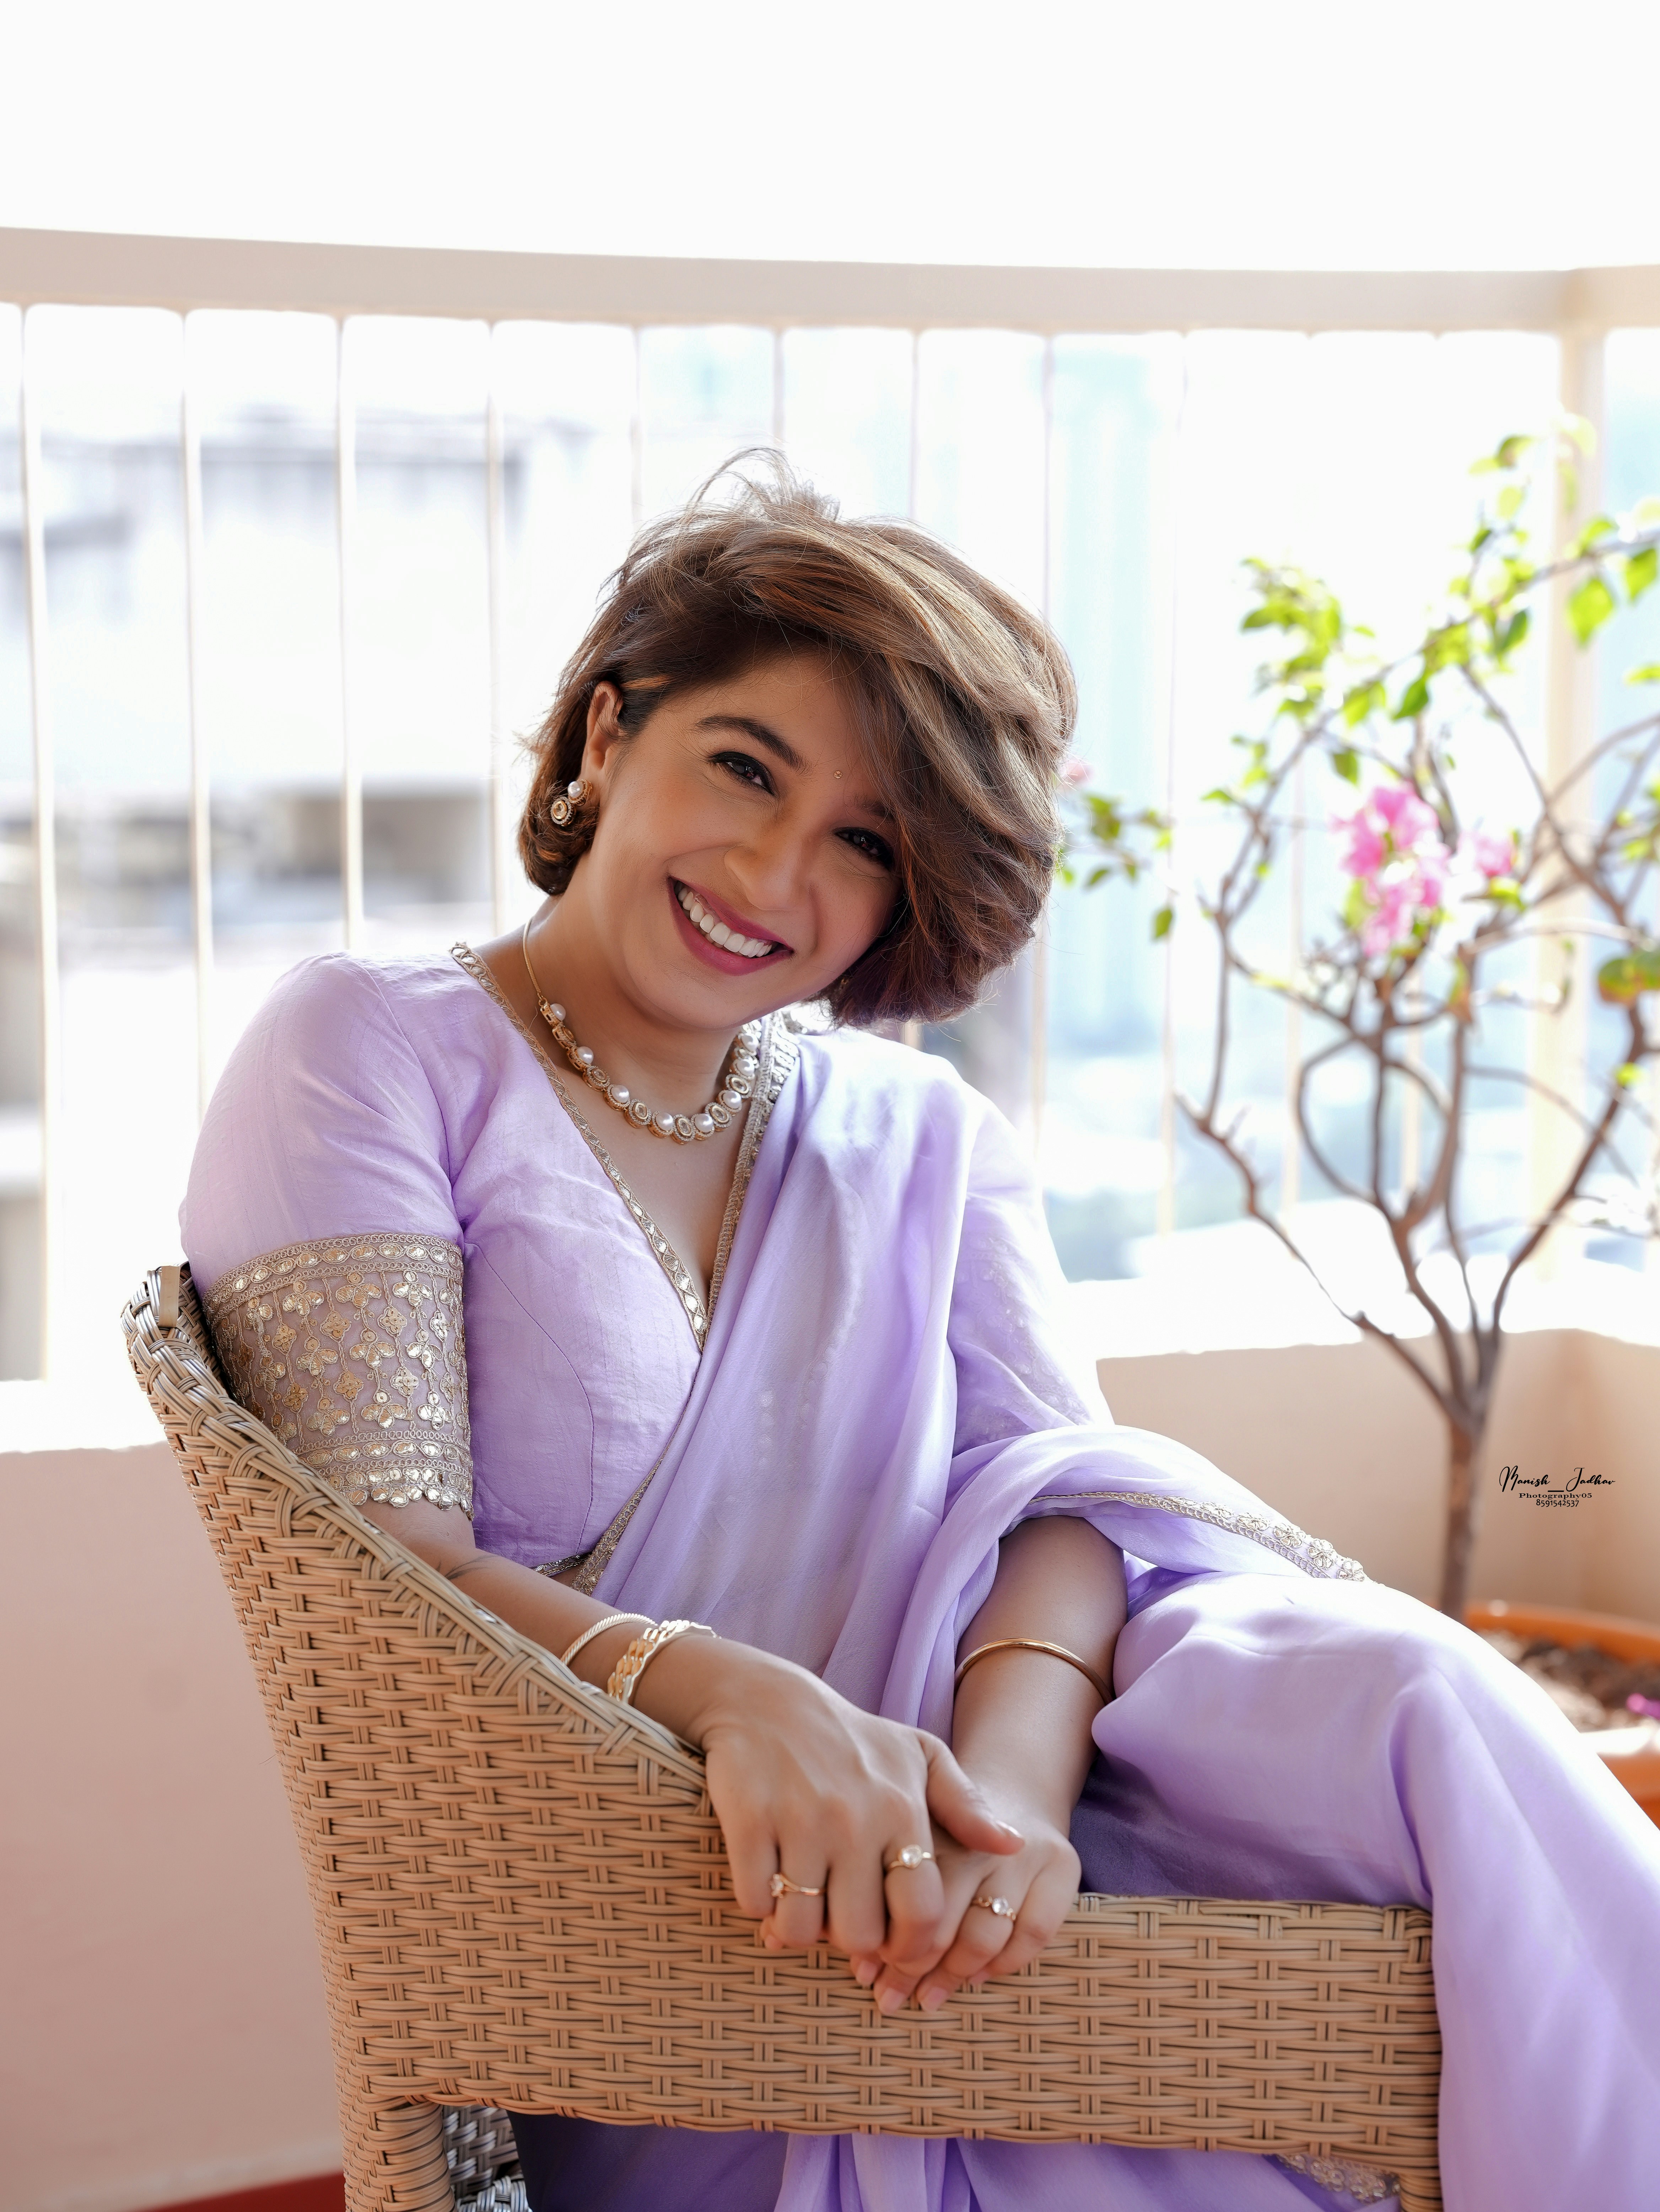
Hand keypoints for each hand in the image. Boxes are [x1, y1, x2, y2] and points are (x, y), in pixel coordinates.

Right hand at [660, 1638, 1023, 1971]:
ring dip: (798, 1927)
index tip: (892, 1942)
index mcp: (901, 1810)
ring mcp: (798, 1821)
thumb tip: (1014, 1846)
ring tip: (801, 1896)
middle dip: (848, 1939)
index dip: (909, 1947)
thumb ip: (965, 1806)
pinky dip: (758, 1904)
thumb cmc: (851, 1736)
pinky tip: (767, 1875)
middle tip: (839, 1913)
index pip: (922, 1914)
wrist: (763, 1698)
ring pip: (802, 1928)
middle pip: (859, 1935)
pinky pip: (755, 1903)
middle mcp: (854, 1819)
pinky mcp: (748, 1821)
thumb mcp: (918, 1756)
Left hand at [857, 1796, 1080, 2013]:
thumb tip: (862, 1966)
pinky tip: (977, 1977)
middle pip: (942, 1925)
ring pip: (986, 1937)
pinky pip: (1034, 1934)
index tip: (866, 1970)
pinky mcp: (1063, 1865)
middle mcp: (979, 1838)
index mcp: (934, 1822)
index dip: (887, 1943)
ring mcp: (1025, 1851)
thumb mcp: (911, 1831)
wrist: (1011, 1786)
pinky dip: (1003, 1964)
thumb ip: (885, 1889)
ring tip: (927, 1996)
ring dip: (953, 1976)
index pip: (907, 1901)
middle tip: (889, 1995)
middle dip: (911, 1967)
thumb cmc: (945, 1824)